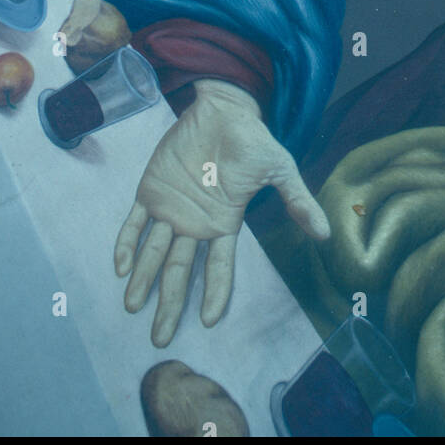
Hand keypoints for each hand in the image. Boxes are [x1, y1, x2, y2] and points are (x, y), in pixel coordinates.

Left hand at [114, 81, 329, 346]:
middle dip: (169, 303)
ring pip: (153, 253)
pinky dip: (126, 242)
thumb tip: (324, 233)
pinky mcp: (151, 189)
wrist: (222, 107)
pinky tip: (120, 266)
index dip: (214, 293)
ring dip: (143, 280)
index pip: (218, 267)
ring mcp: (171, 208)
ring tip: (132, 307)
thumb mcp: (280, 169)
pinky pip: (134, 221)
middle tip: (159, 337)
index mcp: (224, 222)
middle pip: (179, 271)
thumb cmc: (252, 139)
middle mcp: (194, 223)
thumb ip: (297, 201)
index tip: (208, 322)